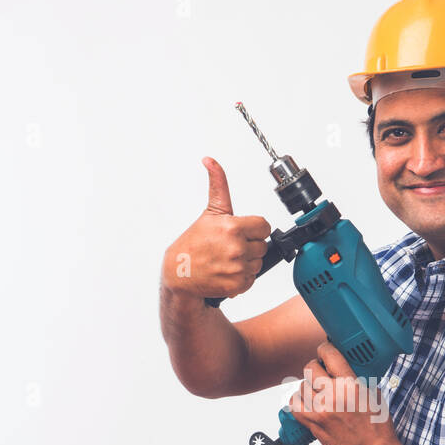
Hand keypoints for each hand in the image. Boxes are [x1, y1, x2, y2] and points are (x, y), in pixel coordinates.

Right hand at [161, 158, 271, 299]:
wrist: (180, 272)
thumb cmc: (194, 243)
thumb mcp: (210, 211)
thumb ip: (218, 184)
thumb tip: (210, 160)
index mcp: (233, 227)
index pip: (264, 226)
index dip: (254, 229)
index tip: (241, 232)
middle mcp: (236, 247)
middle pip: (262, 245)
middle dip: (249, 246)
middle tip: (229, 247)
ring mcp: (237, 267)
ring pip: (258, 263)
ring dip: (246, 263)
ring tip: (227, 260)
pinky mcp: (237, 284)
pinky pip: (252, 279)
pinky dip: (242, 279)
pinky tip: (227, 272)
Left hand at [288, 341, 400, 444]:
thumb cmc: (378, 429)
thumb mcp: (375, 396)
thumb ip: (359, 380)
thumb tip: (348, 369)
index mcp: (351, 386)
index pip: (329, 355)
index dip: (324, 349)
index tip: (324, 351)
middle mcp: (334, 396)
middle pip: (310, 368)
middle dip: (315, 367)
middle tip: (320, 372)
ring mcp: (321, 411)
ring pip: (301, 386)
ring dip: (308, 386)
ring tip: (316, 391)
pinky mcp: (313, 424)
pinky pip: (294, 405)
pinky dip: (298, 401)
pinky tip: (306, 401)